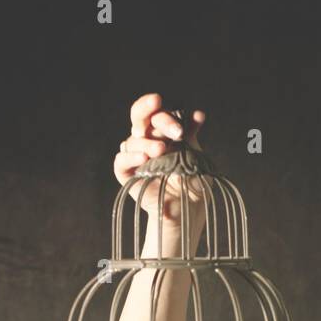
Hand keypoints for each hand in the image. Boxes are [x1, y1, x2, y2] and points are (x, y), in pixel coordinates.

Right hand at [113, 92, 206, 226]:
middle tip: (175, 131)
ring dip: (147, 142)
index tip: (179, 124)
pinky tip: (143, 158)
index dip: (162, 112)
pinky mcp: (126, 174)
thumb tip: (199, 114)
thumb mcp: (195, 155)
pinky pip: (121, 161)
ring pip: (132, 140)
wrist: (188, 207)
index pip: (154, 112)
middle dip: (156, 119)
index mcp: (160, 131)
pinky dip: (130, 157)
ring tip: (162, 150)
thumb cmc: (192, 180)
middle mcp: (145, 140)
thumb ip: (192, 134)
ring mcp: (135, 156)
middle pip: (140, 118)